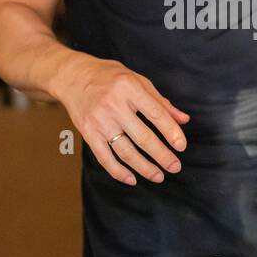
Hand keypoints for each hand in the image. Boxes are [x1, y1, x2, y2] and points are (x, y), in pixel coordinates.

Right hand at [54, 55, 188, 185]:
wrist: (73, 76)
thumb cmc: (110, 77)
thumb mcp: (138, 80)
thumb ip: (161, 102)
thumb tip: (184, 120)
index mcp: (129, 88)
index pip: (155, 114)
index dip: (171, 131)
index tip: (181, 146)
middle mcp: (113, 105)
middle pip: (142, 136)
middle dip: (161, 155)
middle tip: (175, 167)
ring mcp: (99, 121)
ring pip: (125, 151)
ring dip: (144, 167)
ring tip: (158, 176)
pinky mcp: (88, 133)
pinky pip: (104, 157)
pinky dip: (118, 171)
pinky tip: (132, 179)